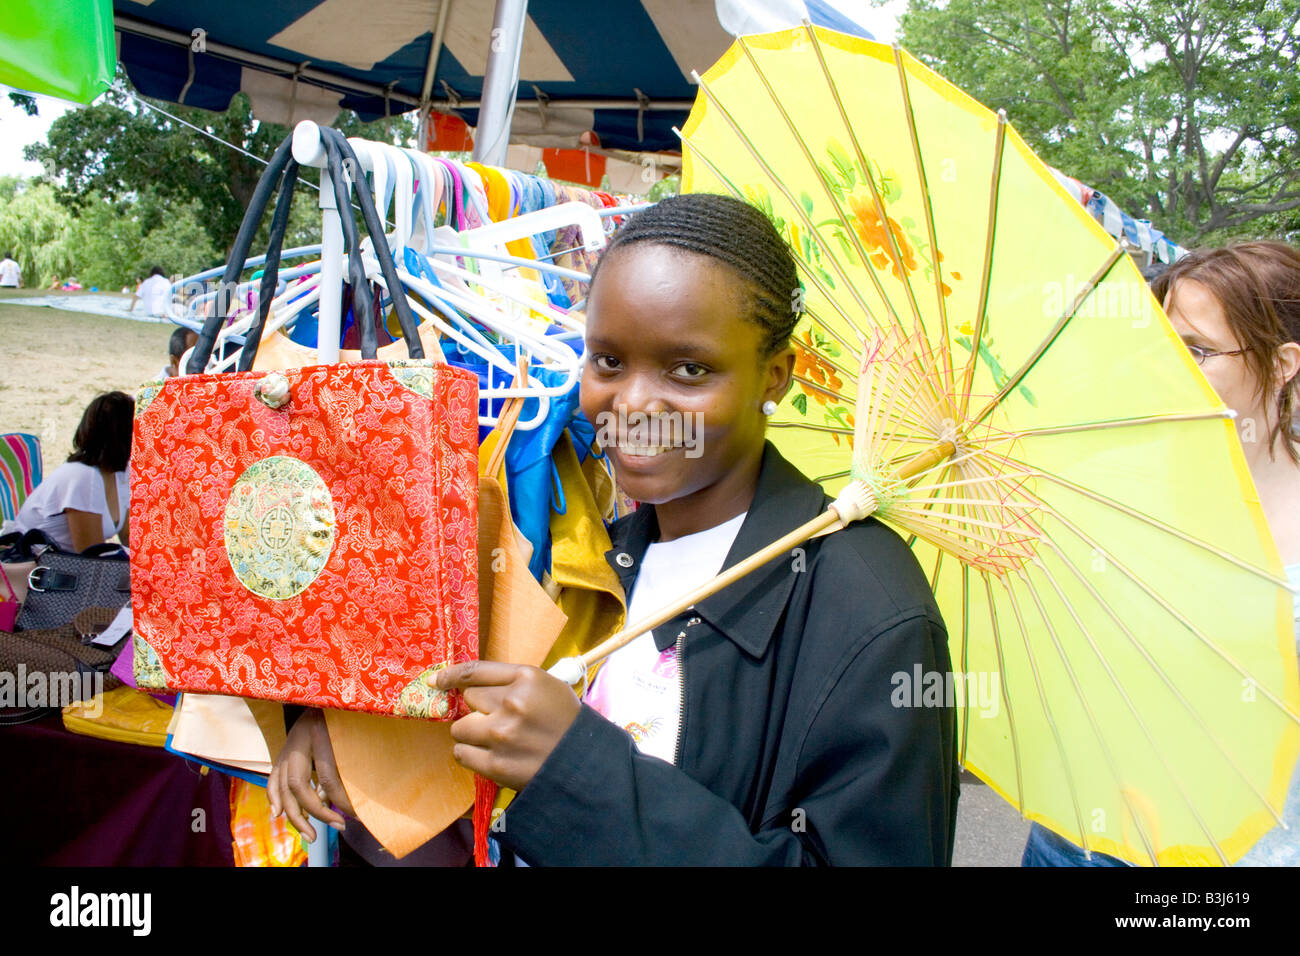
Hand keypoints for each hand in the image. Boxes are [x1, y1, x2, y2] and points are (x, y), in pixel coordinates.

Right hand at [266, 707, 355, 841]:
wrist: (322, 690)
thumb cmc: (344, 710)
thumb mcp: (349, 729)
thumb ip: (348, 759)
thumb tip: (347, 798)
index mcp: (320, 731)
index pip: (328, 775)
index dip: (340, 799)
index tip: (354, 814)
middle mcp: (297, 740)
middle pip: (299, 785)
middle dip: (316, 812)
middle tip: (337, 827)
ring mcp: (285, 747)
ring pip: (282, 787)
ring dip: (295, 815)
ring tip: (311, 834)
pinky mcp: (280, 752)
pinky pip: (273, 779)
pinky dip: (274, 798)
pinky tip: (280, 814)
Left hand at [435, 661, 580, 791]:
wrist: (582, 761)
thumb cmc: (564, 720)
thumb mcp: (546, 686)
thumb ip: (510, 681)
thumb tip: (466, 685)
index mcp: (527, 678)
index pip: (476, 672)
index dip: (451, 675)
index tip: (436, 680)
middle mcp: (512, 703)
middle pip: (468, 700)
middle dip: (478, 709)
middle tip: (498, 720)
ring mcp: (502, 735)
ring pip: (459, 728)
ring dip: (470, 733)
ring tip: (493, 740)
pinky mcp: (496, 764)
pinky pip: (461, 753)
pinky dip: (470, 754)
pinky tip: (488, 754)